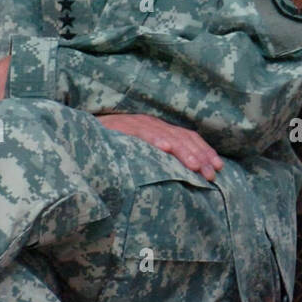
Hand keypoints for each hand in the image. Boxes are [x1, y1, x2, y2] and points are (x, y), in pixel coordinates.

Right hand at [96, 113, 223, 181]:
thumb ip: (159, 160)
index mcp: (161, 130)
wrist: (83, 130)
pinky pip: (142, 132)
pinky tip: (165, 148)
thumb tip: (182, 178)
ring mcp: (139, 124)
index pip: (189, 138)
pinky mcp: (123, 126)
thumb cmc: (113, 146)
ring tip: (195, 165)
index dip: (205, 151)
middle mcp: (153, 124)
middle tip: (211, 174)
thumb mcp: (140, 152)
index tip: (219, 169)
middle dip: (200, 156)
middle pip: (184, 138)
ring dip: (183, 151)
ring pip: (167, 135)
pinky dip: (155, 139)